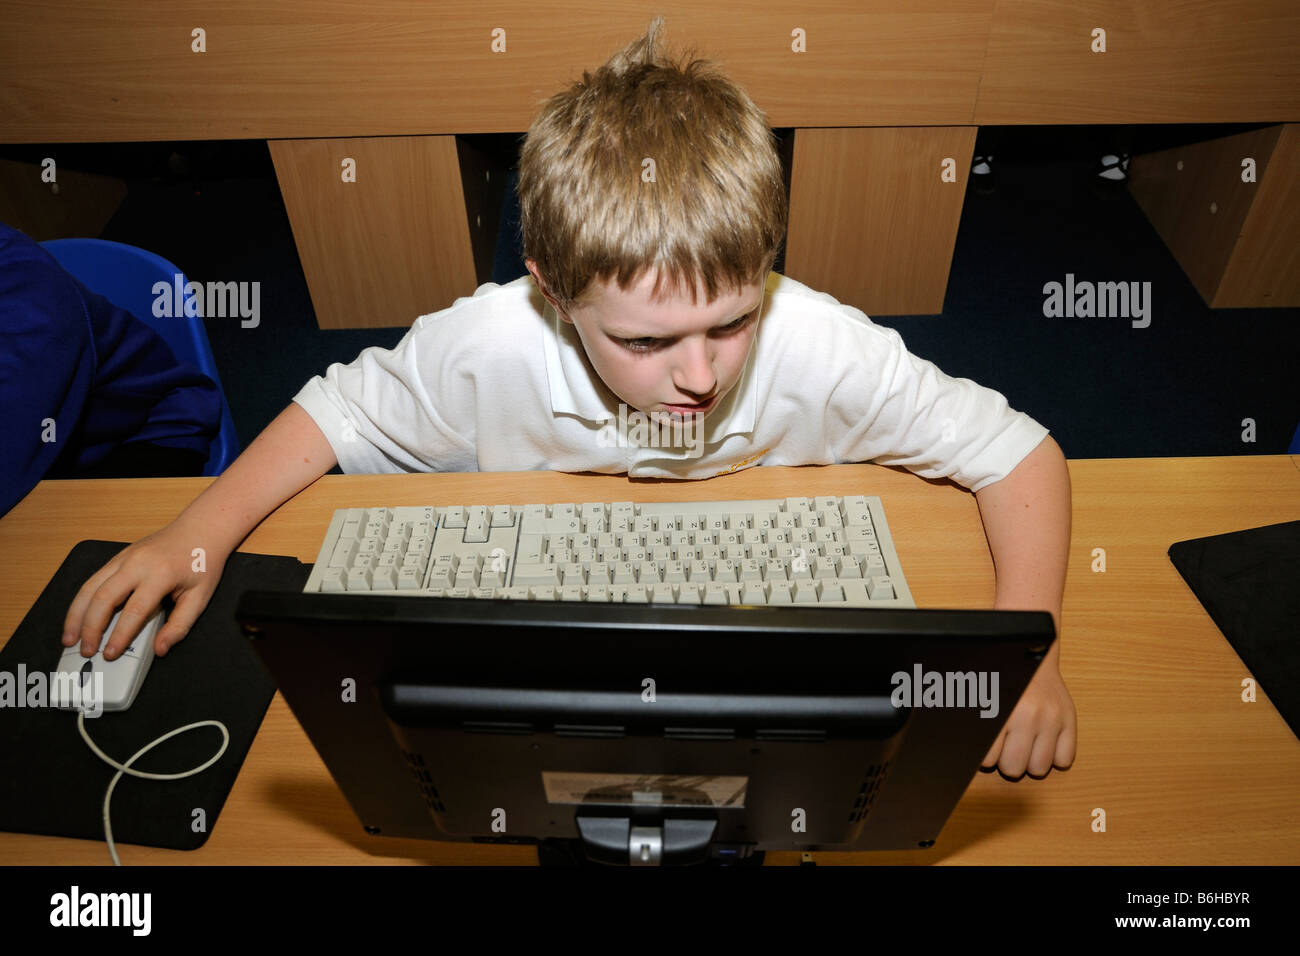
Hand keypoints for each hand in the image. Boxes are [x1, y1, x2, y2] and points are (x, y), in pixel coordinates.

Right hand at [61, 517, 226, 661]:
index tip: (110, 653)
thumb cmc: (202, 562)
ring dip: (76, 615)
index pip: (134, 610)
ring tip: (69, 638)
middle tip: (86, 650)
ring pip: (90, 587)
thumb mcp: (200, 596)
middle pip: (103, 598)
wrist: (200, 529)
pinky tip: (77, 616)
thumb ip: (179, 625)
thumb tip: (160, 649)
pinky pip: (93, 579)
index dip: (119, 635)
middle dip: (90, 628)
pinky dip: (81, 600)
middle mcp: (137, 564)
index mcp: (160, 574)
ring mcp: (124, 557)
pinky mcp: (118, 557)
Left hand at [981, 662, 1076, 776]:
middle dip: (1006, 761)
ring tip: (1023, 745)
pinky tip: (1042, 743)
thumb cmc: (1000, 676)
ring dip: (1029, 762)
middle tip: (1004, 746)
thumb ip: (973, 721)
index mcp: (1000, 709)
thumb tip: (962, 748)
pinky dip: (1053, 757)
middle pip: (1013, 768)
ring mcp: (1052, 719)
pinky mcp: (1070, 719)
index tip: (986, 746)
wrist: (1029, 652)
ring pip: (1039, 769)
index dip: (985, 757)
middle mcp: (1028, 715)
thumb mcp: (977, 694)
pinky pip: (1064, 760)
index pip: (988, 759)